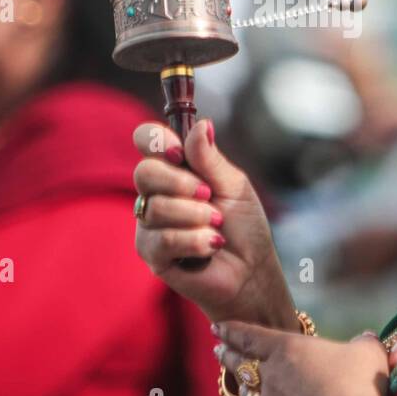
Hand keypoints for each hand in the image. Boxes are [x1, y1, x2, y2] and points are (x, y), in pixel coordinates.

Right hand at [131, 117, 297, 328]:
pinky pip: (163, 239)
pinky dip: (195, 241)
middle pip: (144, 172)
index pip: (147, 140)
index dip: (157, 140)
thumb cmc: (244, 227)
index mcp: (175, 169)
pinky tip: (210, 246)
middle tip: (208, 195)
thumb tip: (201, 124)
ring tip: (215, 227)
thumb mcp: (234, 185)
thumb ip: (210, 158)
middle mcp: (156, 193)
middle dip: (181, 183)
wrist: (252, 271)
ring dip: (196, 216)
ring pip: (156, 207)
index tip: (179, 152)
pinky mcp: (151, 253)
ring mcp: (149, 223)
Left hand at [215, 321, 389, 395]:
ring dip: (242, 391)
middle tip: (218, 350)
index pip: (250, 336)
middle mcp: (271, 376)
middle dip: (227, 355)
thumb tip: (368, 338)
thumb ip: (363, 342)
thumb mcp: (367, 352)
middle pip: (240, 364)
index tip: (218, 328)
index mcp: (287, 348)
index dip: (232, 331)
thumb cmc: (360, 385)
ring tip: (239, 388)